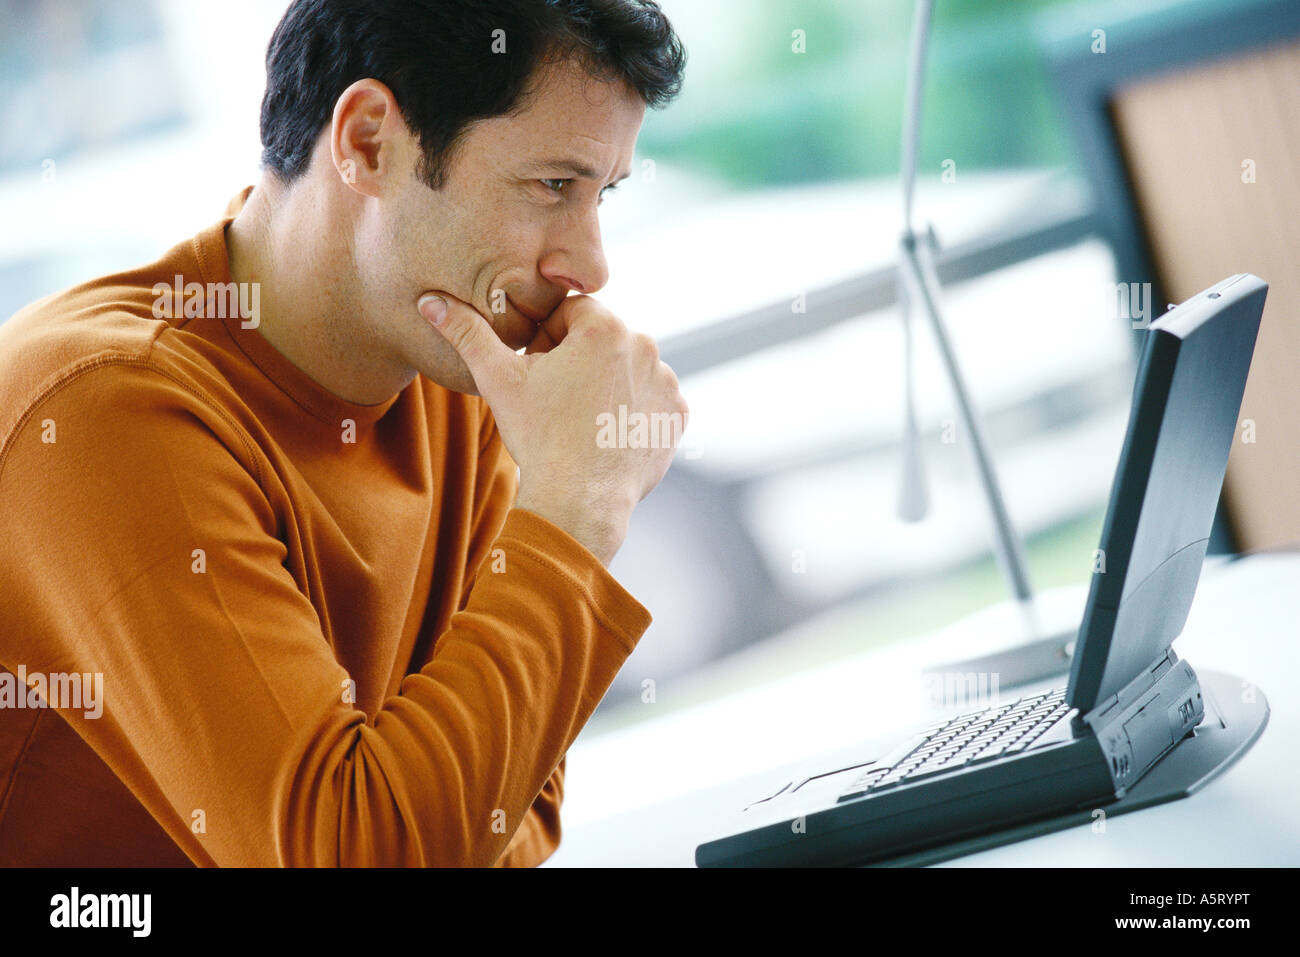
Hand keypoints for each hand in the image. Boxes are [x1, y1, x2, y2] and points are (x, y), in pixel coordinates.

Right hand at [418, 292, 687, 564]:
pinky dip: (632, 411)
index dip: (547, 341)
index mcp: (605, 327)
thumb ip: (467, 333)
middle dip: (578, 361)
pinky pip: (651, 400)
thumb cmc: (538, 437)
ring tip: (581, 419)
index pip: (570, 314)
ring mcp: (666, 382)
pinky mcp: (676, 414)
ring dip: (606, 383)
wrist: (578, 501)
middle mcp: (645, 346)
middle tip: (556, 400)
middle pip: (601, 340)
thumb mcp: (497, 380)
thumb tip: (430, 301)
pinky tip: (606, 432)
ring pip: (626, 368)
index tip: (537, 372)